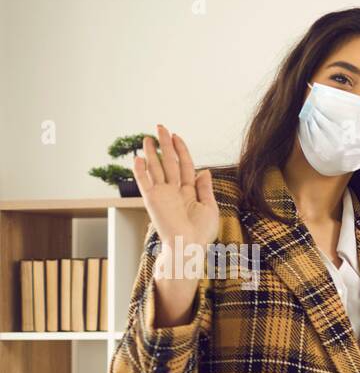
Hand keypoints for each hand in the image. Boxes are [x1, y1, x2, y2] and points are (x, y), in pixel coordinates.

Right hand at [136, 124, 218, 279]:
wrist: (189, 245)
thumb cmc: (201, 232)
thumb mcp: (209, 207)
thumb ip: (205, 188)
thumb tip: (205, 170)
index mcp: (189, 191)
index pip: (184, 165)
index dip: (181, 150)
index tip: (177, 136)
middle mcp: (174, 190)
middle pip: (169, 162)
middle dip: (165, 144)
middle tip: (161, 127)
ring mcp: (162, 194)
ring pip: (155, 168)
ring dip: (151, 153)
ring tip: (147, 138)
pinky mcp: (151, 200)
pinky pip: (144, 182)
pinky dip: (140, 170)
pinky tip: (138, 158)